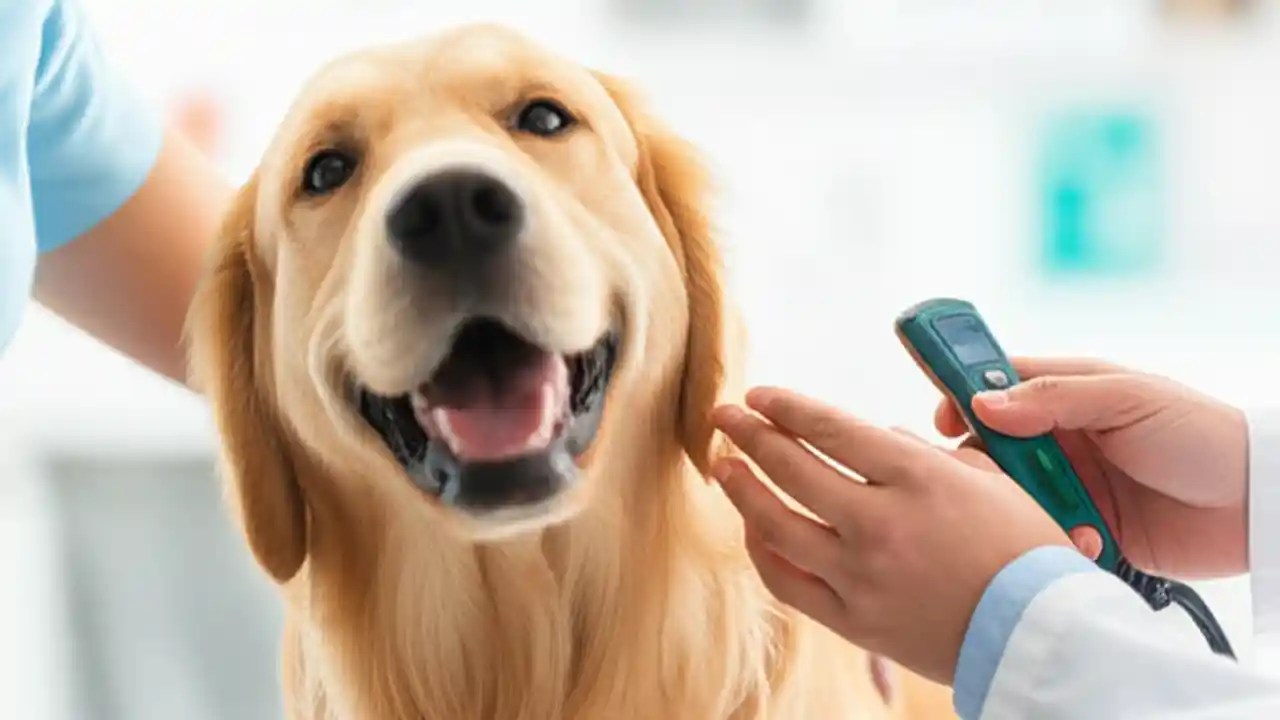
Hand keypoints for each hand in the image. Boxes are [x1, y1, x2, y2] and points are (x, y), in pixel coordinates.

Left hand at [710, 388, 1071, 684]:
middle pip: (792, 469)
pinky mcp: (854, 623)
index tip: (757, 394)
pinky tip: (753, 528)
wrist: (1044, 636)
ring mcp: (862, 577)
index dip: (787, 408)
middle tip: (725, 416)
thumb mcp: (988, 481)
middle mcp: (881, 524)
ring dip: (741, 489)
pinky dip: (761, 550)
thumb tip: (879, 438)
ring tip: (723, 466)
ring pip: (775, 526)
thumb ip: (924, 455)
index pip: (832, 430)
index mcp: (918, 480)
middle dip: (749, 435)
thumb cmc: (1027, 551)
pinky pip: (786, 582)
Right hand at [934, 357, 1247, 577]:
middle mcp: (1062, 441)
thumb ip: (1054, 397)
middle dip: (988, 467)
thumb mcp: (1129, 398)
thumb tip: (982, 403)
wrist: (1258, 505)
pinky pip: (1046, 537)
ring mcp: (1072, 487)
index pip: (995, 387)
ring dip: (1026, 509)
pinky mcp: (1087, 531)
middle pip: (992, 449)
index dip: (962, 397)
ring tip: (1058, 515)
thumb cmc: (1201, 435)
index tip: (942, 419)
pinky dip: (1056, 541)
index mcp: (1068, 396)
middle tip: (996, 480)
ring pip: (1013, 498)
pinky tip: (1086, 541)